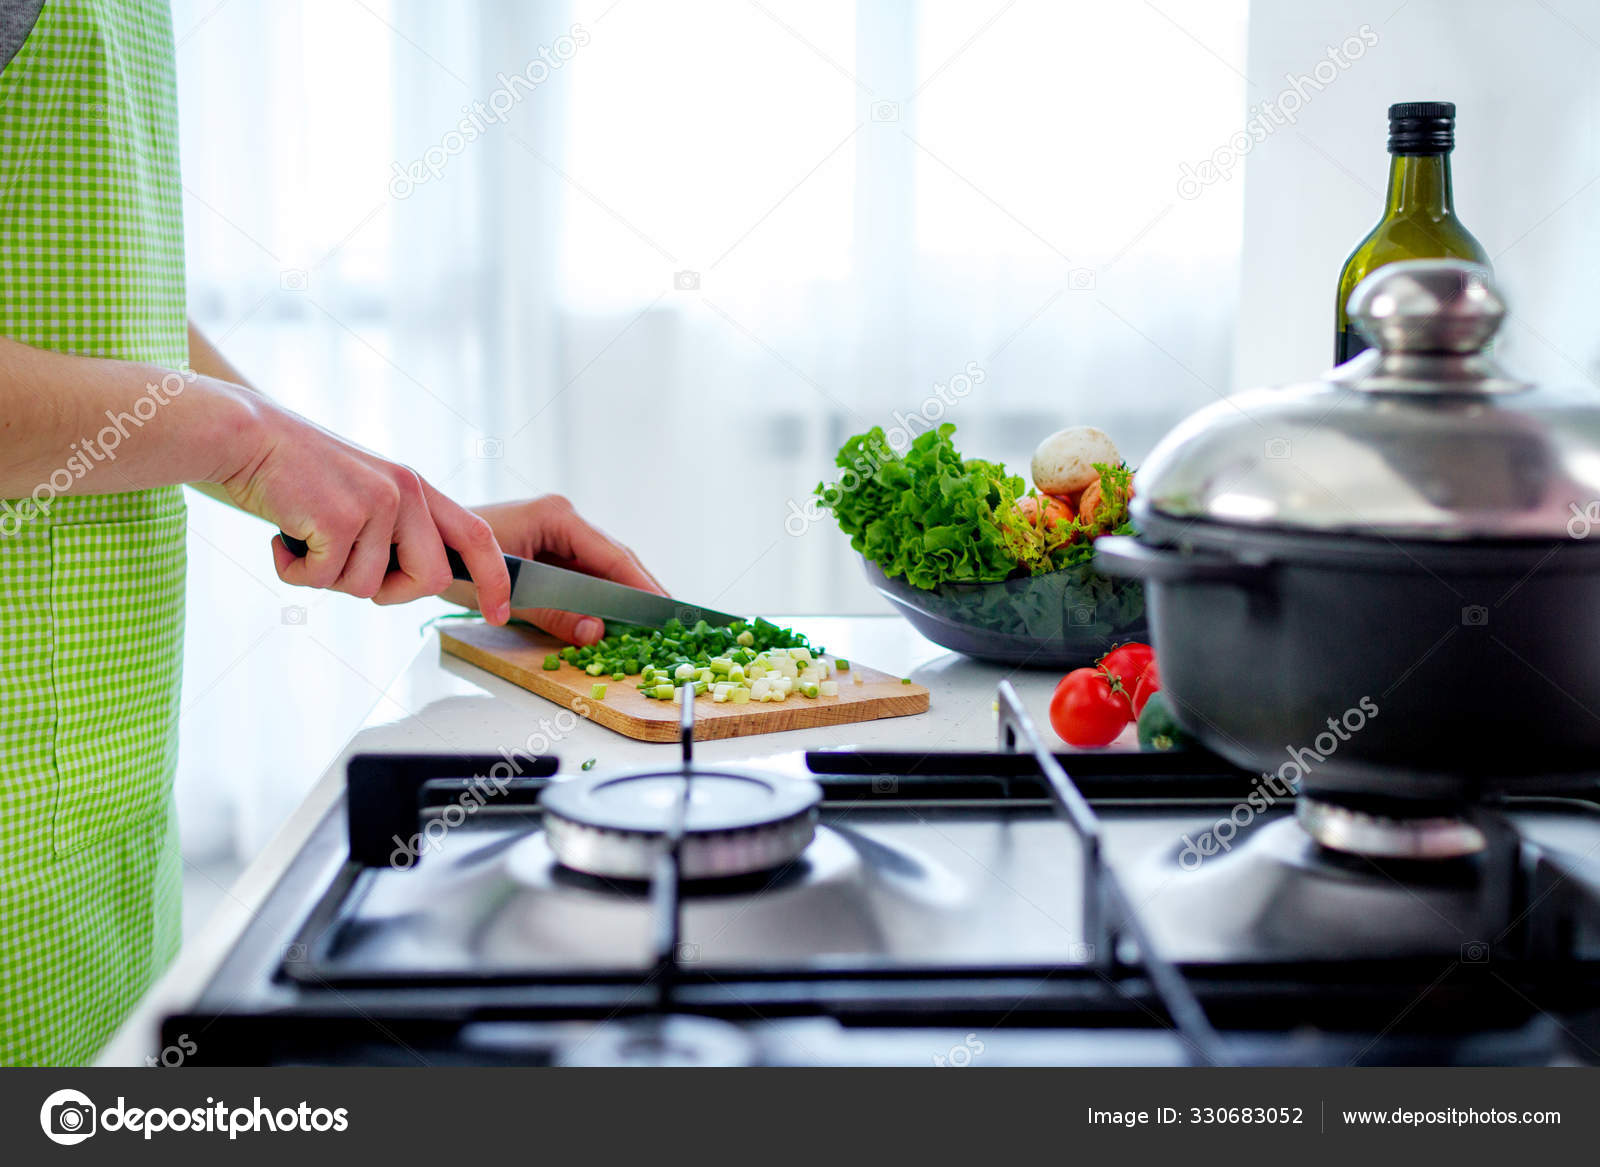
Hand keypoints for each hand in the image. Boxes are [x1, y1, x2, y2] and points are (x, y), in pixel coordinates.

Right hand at [215, 392, 511, 621]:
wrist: (244, 436)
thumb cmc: (295, 473)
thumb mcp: (362, 493)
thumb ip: (392, 531)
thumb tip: (407, 584)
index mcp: (416, 488)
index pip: (477, 536)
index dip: (494, 579)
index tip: (500, 613)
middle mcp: (406, 492)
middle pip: (429, 581)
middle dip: (389, 595)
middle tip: (345, 571)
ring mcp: (376, 504)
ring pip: (367, 588)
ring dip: (326, 577)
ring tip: (304, 539)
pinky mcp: (340, 519)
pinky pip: (322, 580)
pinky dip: (294, 571)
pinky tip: (282, 536)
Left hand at [452, 495, 664, 644]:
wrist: (421, 545)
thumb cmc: (456, 557)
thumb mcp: (507, 590)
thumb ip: (554, 613)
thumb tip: (596, 633)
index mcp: (556, 516)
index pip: (612, 554)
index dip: (640, 583)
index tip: (664, 608)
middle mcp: (561, 520)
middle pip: (612, 559)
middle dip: (637, 589)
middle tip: (666, 620)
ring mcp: (555, 533)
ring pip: (599, 568)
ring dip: (618, 595)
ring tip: (645, 622)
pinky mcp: (546, 549)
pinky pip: (581, 574)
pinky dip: (596, 595)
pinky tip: (610, 616)